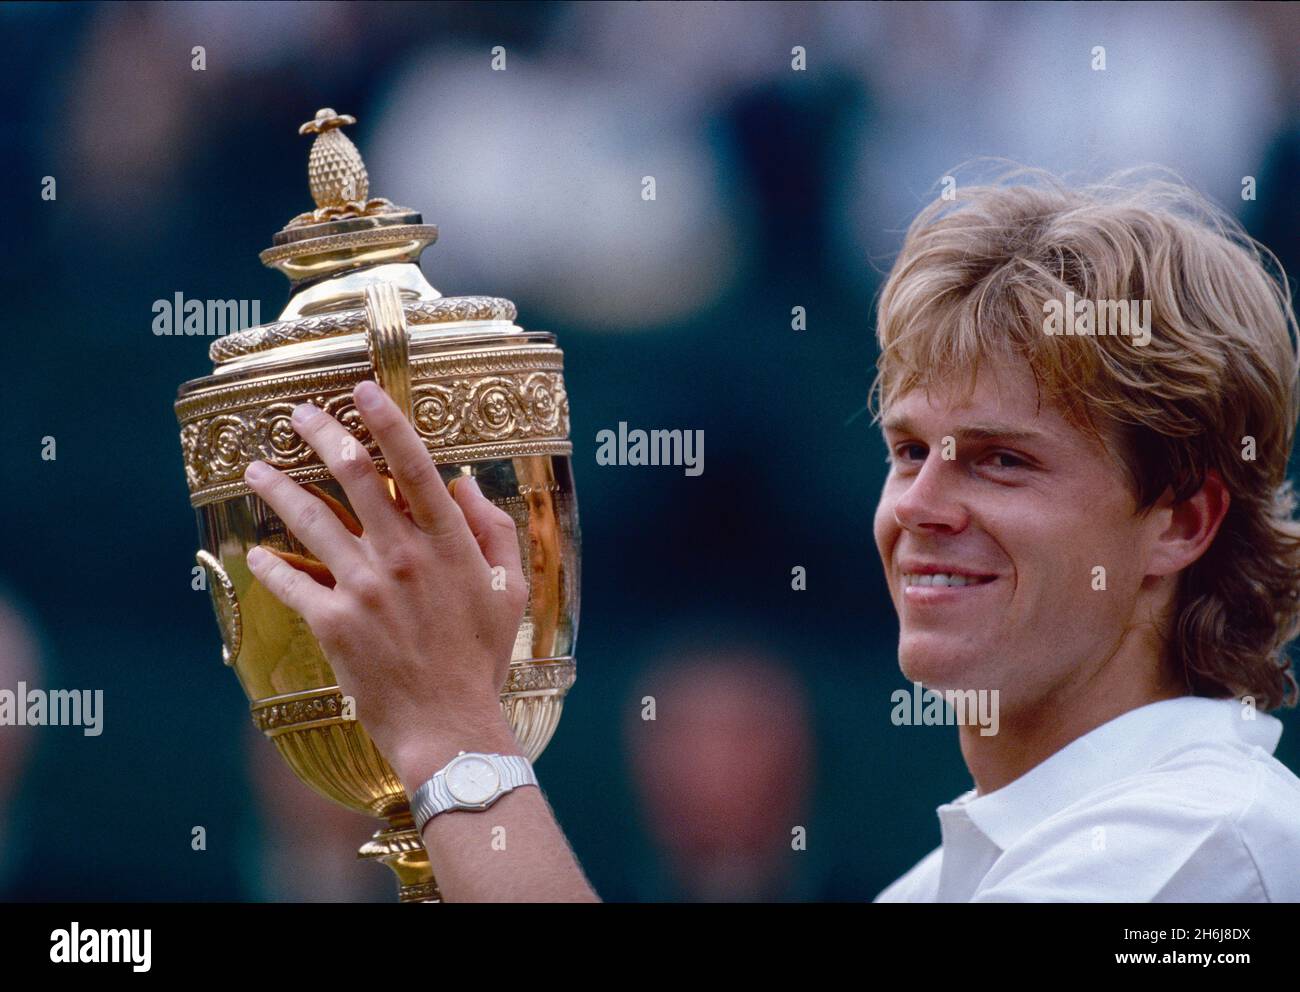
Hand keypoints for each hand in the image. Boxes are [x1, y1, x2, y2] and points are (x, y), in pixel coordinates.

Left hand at [241, 379, 528, 787]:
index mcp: (449, 544)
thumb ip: (493, 531)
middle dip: (322, 436)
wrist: (447, 724)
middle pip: (356, 478)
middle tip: (299, 415)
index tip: (362, 390)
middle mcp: (403, 556)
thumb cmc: (481, 658)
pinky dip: (269, 565)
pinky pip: (291, 582)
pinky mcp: (333, 622)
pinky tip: (255, 552)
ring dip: (279, 488)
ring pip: (312, 520)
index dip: (387, 423)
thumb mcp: (509, 590)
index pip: (415, 467)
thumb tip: (465, 486)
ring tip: (257, 468)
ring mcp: (364, 588)